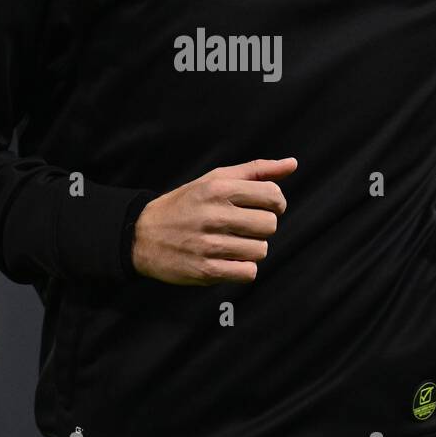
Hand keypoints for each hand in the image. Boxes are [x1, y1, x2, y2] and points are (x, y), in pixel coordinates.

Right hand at [131, 157, 297, 284]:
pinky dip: (242, 268)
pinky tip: (227, 259)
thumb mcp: (214, 179)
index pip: (273, 195)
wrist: (142, 235)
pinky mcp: (205, 270)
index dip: (276, 203)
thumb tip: (293, 164)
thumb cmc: (185, 204)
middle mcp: (213, 214)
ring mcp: (209, 244)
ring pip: (261, 250)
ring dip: (251, 249)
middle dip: (261, 227)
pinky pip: (248, 272)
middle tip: (243, 227)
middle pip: (270, 225)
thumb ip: (255, 170)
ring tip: (231, 243)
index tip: (262, 207)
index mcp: (218, 188)